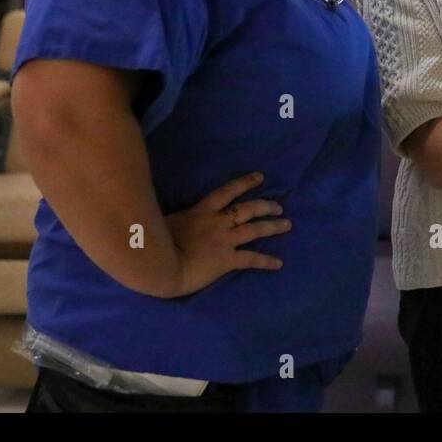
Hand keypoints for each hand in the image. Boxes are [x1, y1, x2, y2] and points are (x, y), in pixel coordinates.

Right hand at [164, 172, 289, 296]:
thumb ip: (177, 217)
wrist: (160, 264)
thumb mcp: (164, 220)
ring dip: (273, 226)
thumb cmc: (154, 241)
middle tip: (279, 206)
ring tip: (287, 224)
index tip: (260, 177)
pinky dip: (266, 261)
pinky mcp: (227, 260)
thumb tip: (172, 215)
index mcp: (202, 211)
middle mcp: (218, 222)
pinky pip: (251, 259)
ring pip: (255, 230)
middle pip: (247, 209)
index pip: (227, 192)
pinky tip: (279, 264)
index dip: (245, 183)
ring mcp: (224, 240)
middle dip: (265, 205)